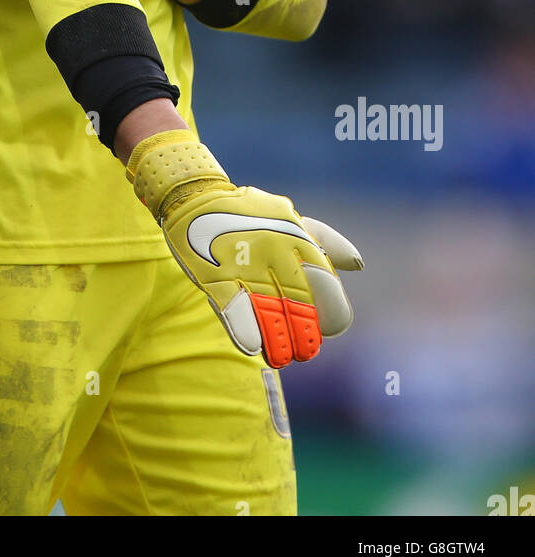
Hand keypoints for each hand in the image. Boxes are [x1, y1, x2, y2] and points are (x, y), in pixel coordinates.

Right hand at [126, 129, 363, 366]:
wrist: (199, 199)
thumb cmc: (253, 215)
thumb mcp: (292, 221)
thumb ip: (328, 242)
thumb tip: (358, 264)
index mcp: (297, 240)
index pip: (327, 286)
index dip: (332, 313)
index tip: (328, 328)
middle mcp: (274, 253)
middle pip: (300, 305)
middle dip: (307, 335)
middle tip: (306, 350)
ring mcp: (244, 265)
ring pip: (269, 312)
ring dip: (280, 341)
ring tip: (283, 357)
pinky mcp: (215, 276)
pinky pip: (233, 307)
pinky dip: (245, 328)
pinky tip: (254, 347)